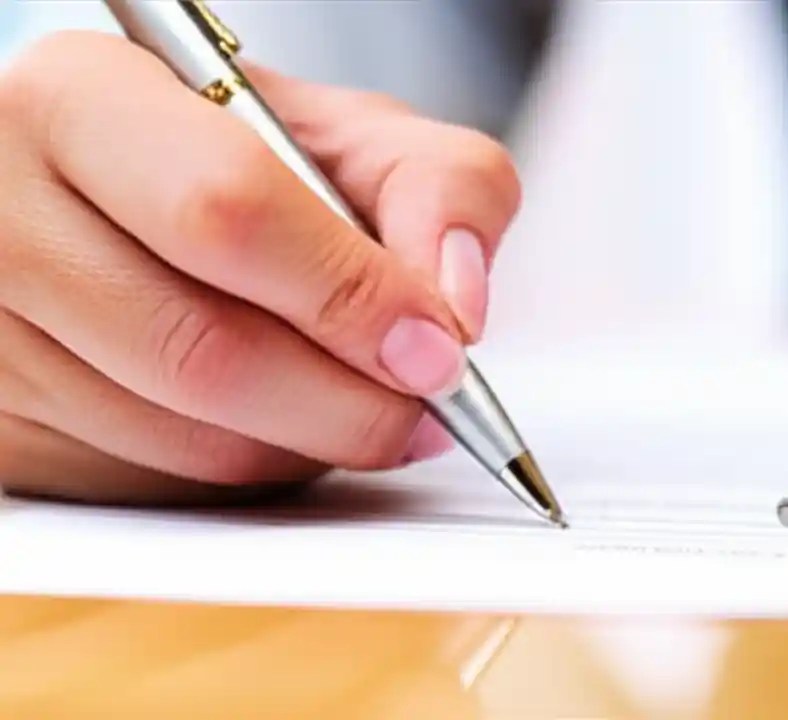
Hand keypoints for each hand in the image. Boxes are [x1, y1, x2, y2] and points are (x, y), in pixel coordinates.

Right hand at [0, 32, 519, 504]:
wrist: (131, 200)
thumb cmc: (243, 163)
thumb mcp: (353, 135)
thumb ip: (441, 186)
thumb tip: (453, 306)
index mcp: (82, 100)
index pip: (225, 212)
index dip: (350, 296)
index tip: (436, 348)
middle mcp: (1, 211)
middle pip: (202, 351)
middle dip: (348, 403)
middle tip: (424, 409)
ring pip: (182, 440)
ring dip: (306, 445)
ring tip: (354, 404)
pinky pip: (153, 487)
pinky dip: (247, 469)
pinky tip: (274, 419)